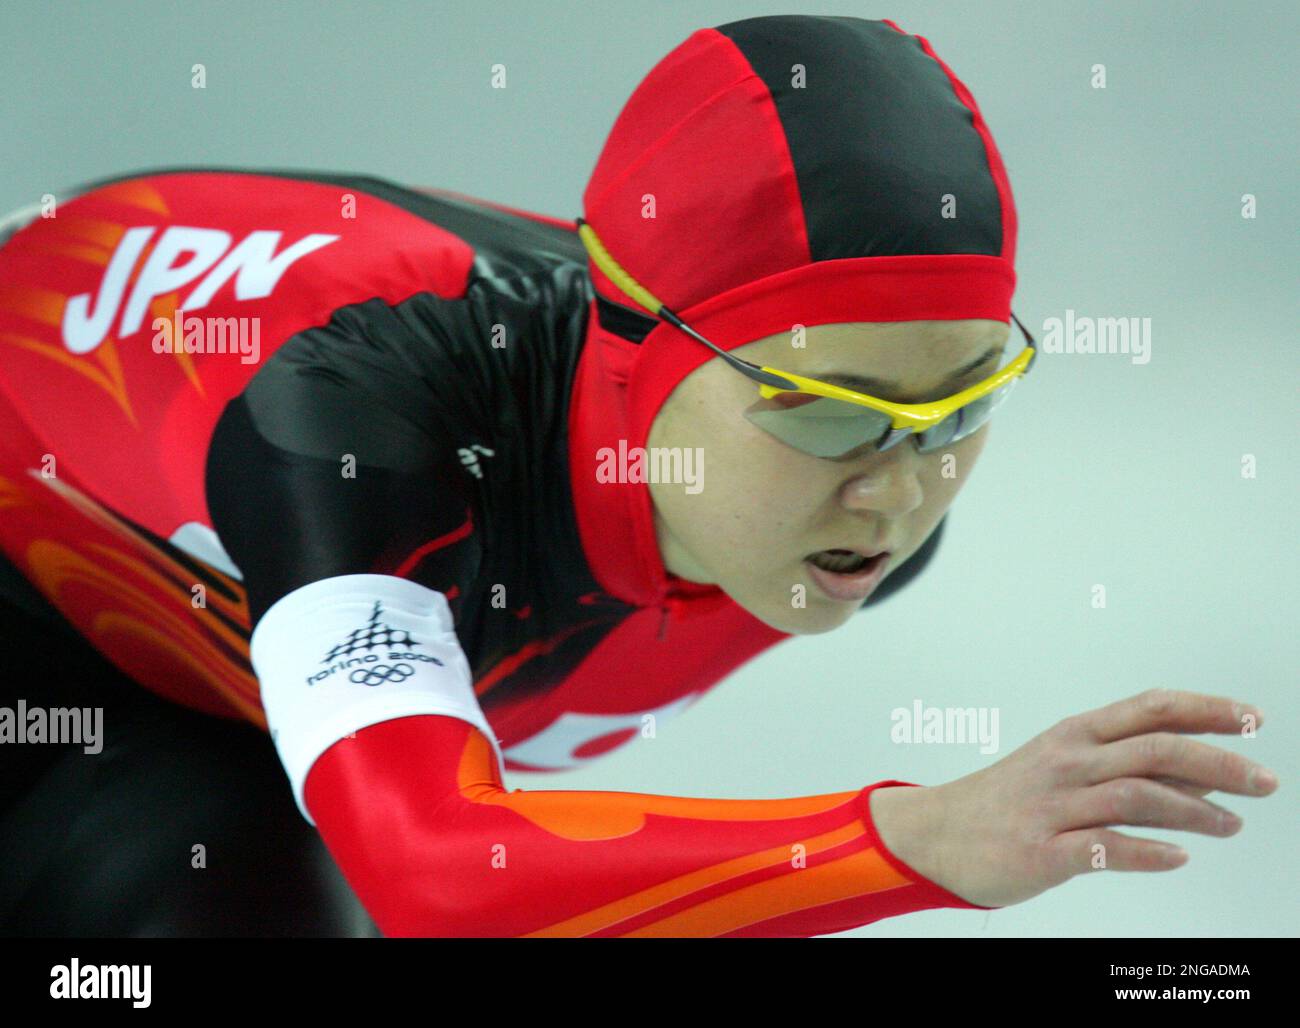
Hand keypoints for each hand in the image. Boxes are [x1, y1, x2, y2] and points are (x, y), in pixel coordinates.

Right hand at [869, 689, 1278, 907]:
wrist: (936, 834)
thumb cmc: (1007, 800)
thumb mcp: (1064, 766)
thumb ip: (1128, 767)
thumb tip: (1205, 774)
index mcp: (1075, 735)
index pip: (1151, 709)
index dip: (1207, 709)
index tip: (1253, 719)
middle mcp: (1068, 762)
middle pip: (1155, 749)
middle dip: (1220, 763)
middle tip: (1264, 782)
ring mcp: (1054, 806)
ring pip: (1136, 795)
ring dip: (1195, 811)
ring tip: (1230, 825)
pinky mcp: (1041, 851)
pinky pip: (1103, 848)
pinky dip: (1147, 852)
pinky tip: (1177, 858)